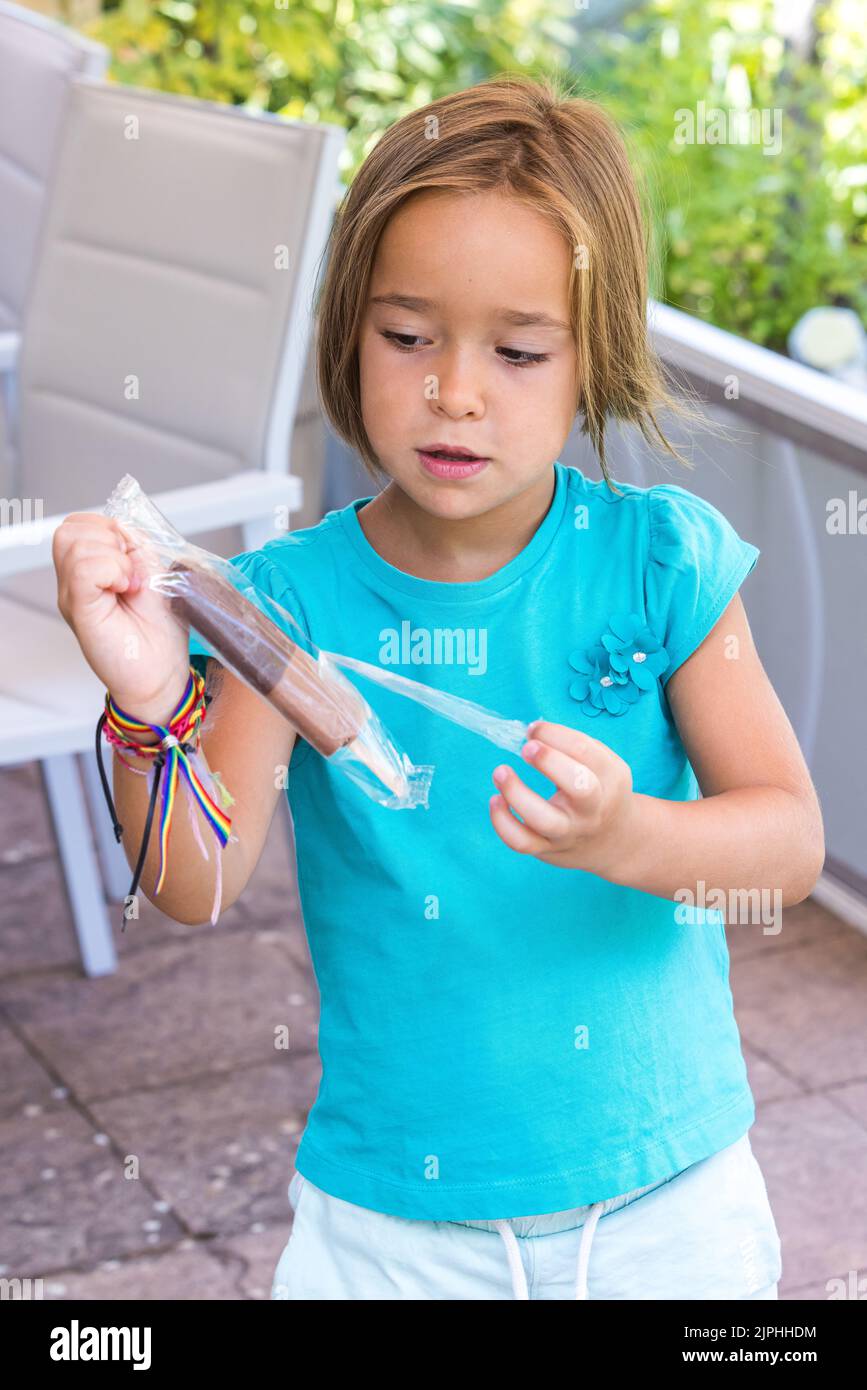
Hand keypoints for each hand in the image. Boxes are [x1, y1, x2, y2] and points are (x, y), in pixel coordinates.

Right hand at [53, 511, 190, 722]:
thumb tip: (122, 524)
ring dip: (115, 558)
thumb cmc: (159, 635)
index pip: (79, 525)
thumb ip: (136, 547)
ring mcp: (73, 596)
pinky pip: (83, 568)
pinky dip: (112, 570)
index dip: (109, 528)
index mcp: (90, 571)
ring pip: (75, 543)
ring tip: (131, 585)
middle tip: (132, 572)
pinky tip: (125, 589)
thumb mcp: (154, 576)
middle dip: (109, 538)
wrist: (162, 676)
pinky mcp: (79, 610)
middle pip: (70, 528)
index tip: (134, 557)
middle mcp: (74, 582)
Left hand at [488, 719, 636, 876]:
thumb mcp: (604, 764)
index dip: (553, 734)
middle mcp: (592, 808)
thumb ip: (573, 746)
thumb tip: (533, 732)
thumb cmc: (600, 789)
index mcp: (609, 778)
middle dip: (550, 762)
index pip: (584, 751)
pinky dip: (502, 822)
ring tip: (501, 772)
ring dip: (517, 793)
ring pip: (544, 820)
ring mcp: (569, 832)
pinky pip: (521, 841)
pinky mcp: (548, 849)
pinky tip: (496, 800)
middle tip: (527, 747)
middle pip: (580, 787)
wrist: (614, 841)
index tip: (533, 730)